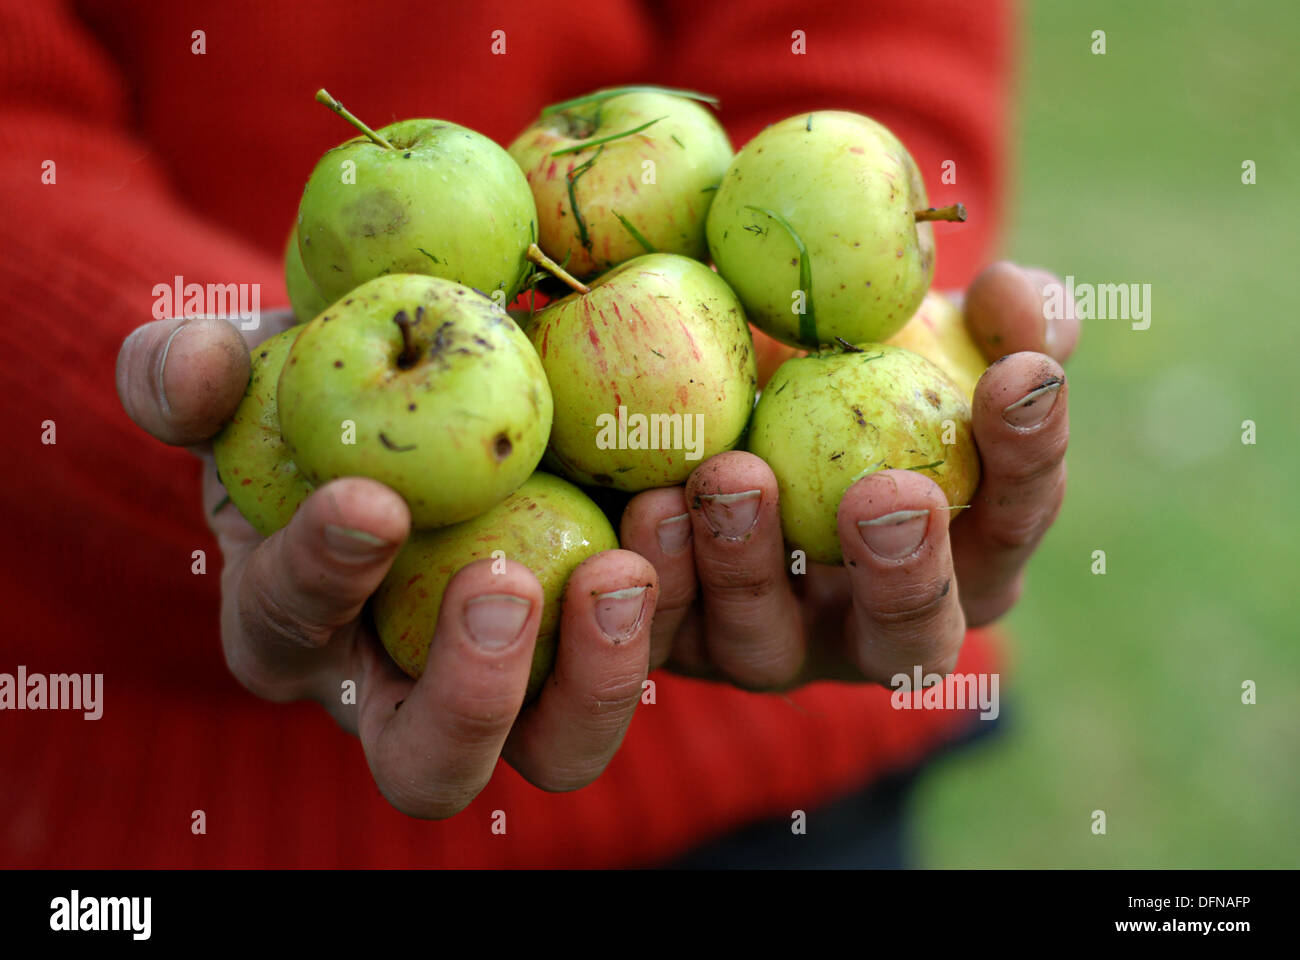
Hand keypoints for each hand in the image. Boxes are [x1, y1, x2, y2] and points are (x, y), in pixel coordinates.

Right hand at [116, 309, 657, 816]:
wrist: (462, 381)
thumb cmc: (340, 382)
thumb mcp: (264, 361)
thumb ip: (196, 368)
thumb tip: (190, 381)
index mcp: (303, 624)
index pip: (292, 627)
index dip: (321, 575)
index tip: (373, 498)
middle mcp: (413, 684)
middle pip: (434, 766)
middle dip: (471, 693)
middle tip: (512, 582)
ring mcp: (533, 675)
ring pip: (568, 742)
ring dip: (614, 658)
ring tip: (651, 526)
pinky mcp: (628, 635)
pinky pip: (681, 655)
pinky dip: (710, 585)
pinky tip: (725, 485)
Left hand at [618, 262, 1076, 688]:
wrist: (719, 404)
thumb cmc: (857, 374)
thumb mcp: (933, 332)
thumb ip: (1003, 315)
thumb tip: (1019, 303)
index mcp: (963, 555)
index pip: (1017, 519)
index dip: (1030, 455)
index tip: (1017, 375)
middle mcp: (874, 626)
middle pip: (912, 636)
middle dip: (907, 575)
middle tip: (888, 494)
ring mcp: (774, 644)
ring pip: (767, 645)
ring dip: (748, 567)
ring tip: (732, 475)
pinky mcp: (680, 643)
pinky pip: (663, 633)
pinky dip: (656, 574)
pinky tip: (650, 501)